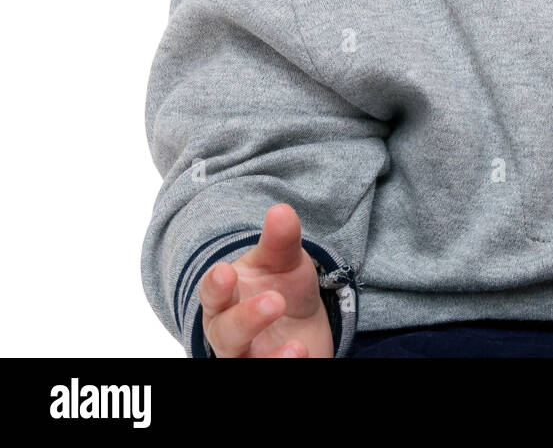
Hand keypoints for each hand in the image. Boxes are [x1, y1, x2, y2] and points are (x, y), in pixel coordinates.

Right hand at [197, 202, 334, 357]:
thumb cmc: (280, 288)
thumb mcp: (284, 262)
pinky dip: (288, 370)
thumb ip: (281, 241)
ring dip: (271, 360)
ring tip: (296, 349)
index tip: (225, 271)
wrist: (299, 325)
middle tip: (274, 301)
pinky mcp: (271, 372)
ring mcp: (250, 361)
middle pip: (227, 334)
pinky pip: (273, 376)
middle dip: (246, 320)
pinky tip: (306, 358)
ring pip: (246, 367)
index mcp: (225, 301)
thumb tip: (281, 210)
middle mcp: (230, 337)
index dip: (216, 286)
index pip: (212, 294)